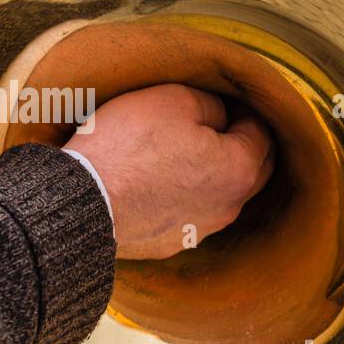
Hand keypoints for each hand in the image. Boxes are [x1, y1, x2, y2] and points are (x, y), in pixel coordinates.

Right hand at [64, 84, 274, 259]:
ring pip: (220, 193)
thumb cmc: (128, 147)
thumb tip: (220, 116)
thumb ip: (211, 104)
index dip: (244, 110)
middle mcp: (229, 207)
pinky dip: (184, 195)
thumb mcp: (174, 100)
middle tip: (215, 121)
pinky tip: (159, 180)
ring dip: (211, 172)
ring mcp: (201, 230)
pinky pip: (190, 213)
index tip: (225, 100)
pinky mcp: (171, 243)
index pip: (262, 132)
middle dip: (240, 143)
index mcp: (240, 169)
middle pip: (251, 168)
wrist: (82, 202)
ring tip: (182, 150)